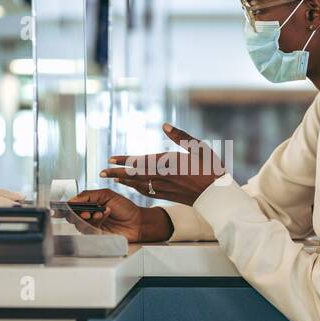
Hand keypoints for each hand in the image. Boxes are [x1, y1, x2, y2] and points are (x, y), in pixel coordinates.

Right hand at [67, 189, 172, 242]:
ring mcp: (92, 227)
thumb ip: (88, 195)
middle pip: (72, 216)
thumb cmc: (125, 208)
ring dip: (88, 217)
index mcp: (90, 205)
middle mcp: (89, 216)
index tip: (64, 205)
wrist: (137, 222)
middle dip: (77, 212)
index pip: (73, 205)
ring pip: (79, 223)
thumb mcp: (106, 195)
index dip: (67, 205)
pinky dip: (94, 222)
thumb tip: (73, 199)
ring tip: (99, 212)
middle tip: (85, 210)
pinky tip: (103, 216)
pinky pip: (88, 230)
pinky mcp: (96, 236)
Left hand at [97, 123, 226, 205]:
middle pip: (135, 175)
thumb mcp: (199, 147)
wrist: (218, 195)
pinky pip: (148, 192)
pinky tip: (131, 187)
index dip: (124, 160)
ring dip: (124, 181)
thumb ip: (181, 136)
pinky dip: (136, 189)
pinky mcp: (168, 196)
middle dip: (117, 173)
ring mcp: (165, 188)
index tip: (110, 159)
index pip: (141, 162)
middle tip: (101, 172)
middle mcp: (164, 177)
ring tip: (112, 178)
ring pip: (139, 185)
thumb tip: (164, 125)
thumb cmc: (211, 168)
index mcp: (170, 164)